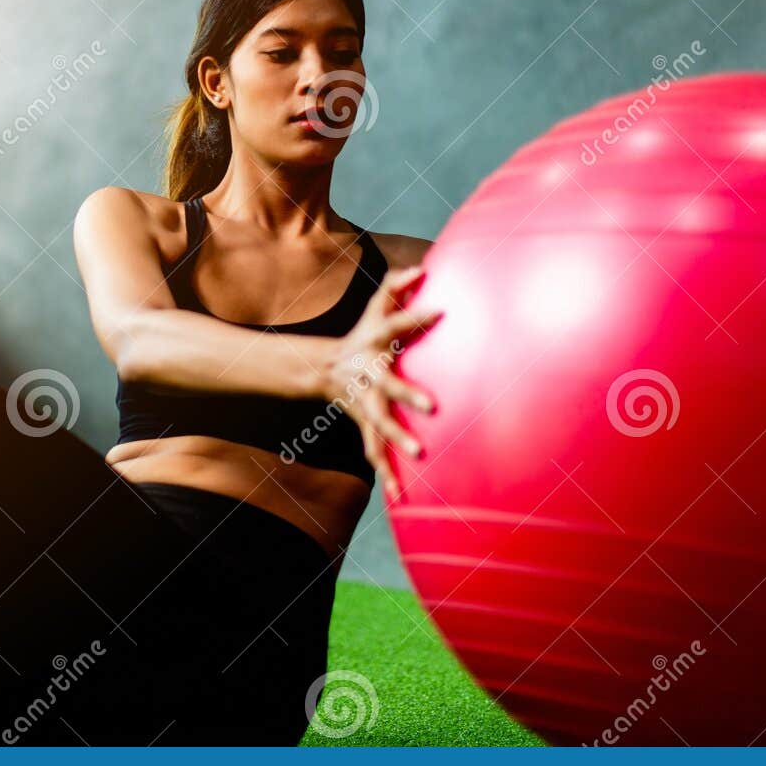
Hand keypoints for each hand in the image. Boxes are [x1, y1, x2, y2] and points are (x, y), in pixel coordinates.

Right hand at [320, 266, 442, 502]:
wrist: (325, 370)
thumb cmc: (363, 335)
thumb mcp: (375, 308)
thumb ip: (395, 286)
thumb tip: (422, 268)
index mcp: (375, 345)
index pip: (396, 326)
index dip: (416, 317)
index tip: (441, 310)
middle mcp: (370, 375)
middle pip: (388, 386)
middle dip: (407, 395)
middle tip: (432, 406)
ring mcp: (366, 403)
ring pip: (379, 424)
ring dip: (397, 440)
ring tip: (419, 455)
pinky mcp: (365, 424)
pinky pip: (375, 452)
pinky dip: (386, 474)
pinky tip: (399, 496)